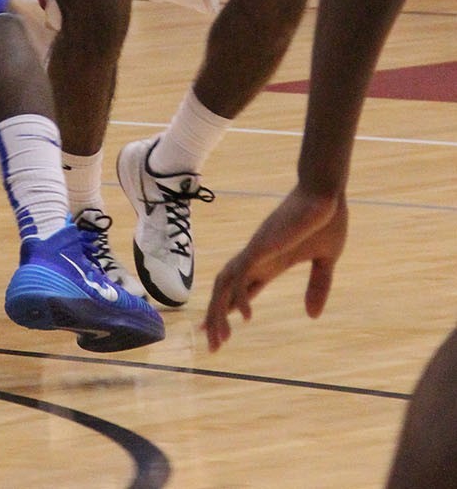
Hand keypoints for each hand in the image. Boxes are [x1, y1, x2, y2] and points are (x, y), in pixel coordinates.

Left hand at [202, 187, 347, 351]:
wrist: (327, 193)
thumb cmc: (327, 219)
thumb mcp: (326, 260)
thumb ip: (317, 286)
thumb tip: (312, 315)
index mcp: (270, 262)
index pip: (241, 290)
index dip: (228, 311)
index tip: (217, 331)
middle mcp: (257, 257)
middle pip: (226, 290)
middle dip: (216, 317)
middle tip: (212, 345)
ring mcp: (257, 250)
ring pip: (226, 283)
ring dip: (220, 311)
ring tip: (220, 339)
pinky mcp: (262, 245)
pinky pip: (244, 273)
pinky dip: (240, 295)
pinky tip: (245, 316)